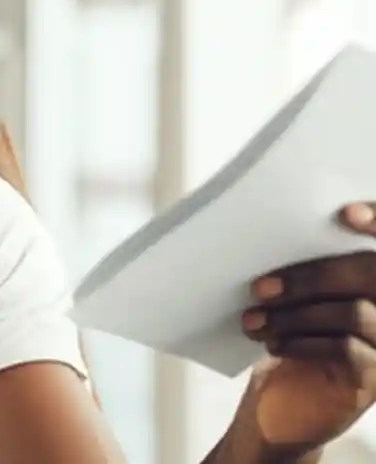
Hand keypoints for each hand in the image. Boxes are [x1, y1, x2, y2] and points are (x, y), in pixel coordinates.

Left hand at [228, 202, 375, 459]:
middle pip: (370, 273)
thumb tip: (269, 228)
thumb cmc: (284, 337)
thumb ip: (299, 265)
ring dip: (294, 314)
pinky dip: (301, 342)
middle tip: (260, 286)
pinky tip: (273, 343)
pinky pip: (346, 349)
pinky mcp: (373, 379)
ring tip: (253, 319)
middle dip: (312, 275)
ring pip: (353, 312)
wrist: (279, 405)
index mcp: (369, 275)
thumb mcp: (289, 298)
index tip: (345, 213)